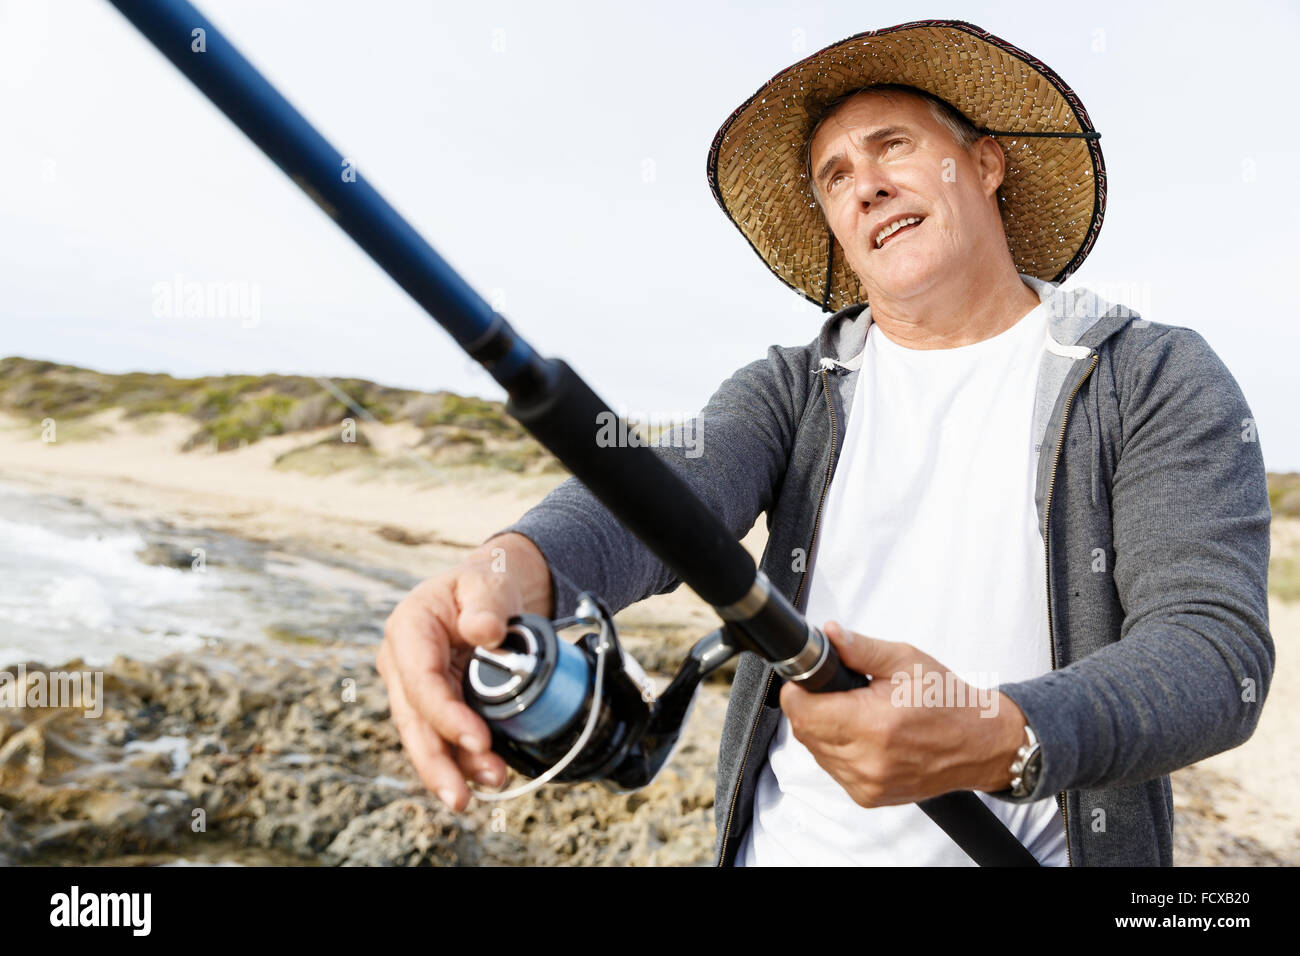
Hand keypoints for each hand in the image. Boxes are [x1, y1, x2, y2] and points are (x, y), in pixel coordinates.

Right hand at [375, 533, 553, 811]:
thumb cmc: (483, 584)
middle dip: (437, 763)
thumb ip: (487, 605)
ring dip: (453, 768)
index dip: (445, 715)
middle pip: (413, 721)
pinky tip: (485, 776)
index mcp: (409, 629)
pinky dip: (462, 760)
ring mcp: (413, 687)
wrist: (487, 594)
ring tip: (491, 783)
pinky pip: (442, 737)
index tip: (478, 738)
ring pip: (424, 737)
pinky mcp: (432, 704)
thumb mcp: (487, 583)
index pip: (420, 680)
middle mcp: (402, 663)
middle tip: (462, 797)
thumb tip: (485, 632)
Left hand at [779, 620, 1026, 807]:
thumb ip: (860, 648)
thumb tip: (827, 635)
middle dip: (811, 707)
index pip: (803, 713)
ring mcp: (867, 784)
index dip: (797, 691)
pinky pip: (833, 769)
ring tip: (854, 712)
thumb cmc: (946, 700)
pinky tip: (861, 734)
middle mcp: (868, 761)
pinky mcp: (868, 797)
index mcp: (875, 725)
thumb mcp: (905, 660)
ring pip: (816, 752)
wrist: (978, 744)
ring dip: (824, 729)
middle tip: (835, 691)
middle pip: (805, 732)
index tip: (806, 679)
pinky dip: (838, 749)